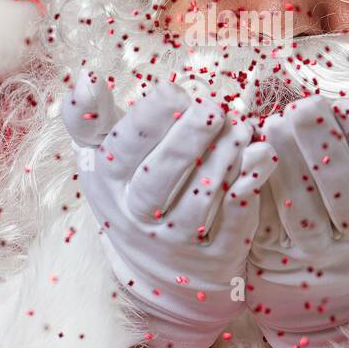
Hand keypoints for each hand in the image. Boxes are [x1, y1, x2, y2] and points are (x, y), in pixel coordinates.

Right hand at [62, 71, 274, 347]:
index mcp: (107, 182)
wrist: (159, 271)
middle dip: (186, 142)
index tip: (174, 91)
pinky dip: (249, 190)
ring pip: (197, 203)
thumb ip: (91, 116)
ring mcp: (176, 241)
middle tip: (214, 108)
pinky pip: (232, 224)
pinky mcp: (214, 255)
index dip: (148, 121)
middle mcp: (137, 215)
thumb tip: (85, 77)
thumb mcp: (103, 156)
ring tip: (242, 126)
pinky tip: (263, 156)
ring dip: (222, 162)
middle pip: (157, 180)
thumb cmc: (133, 190)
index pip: (122, 151)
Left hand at [247, 95, 348, 347]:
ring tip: (276, 123)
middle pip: (346, 194)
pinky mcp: (281, 256)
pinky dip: (261, 188)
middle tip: (304, 106)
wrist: (339, 279)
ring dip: (288, 163)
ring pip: (304, 210)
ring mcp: (322, 254)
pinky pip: (268, 224)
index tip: (348, 104)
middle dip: (324, 145)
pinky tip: (255, 153)